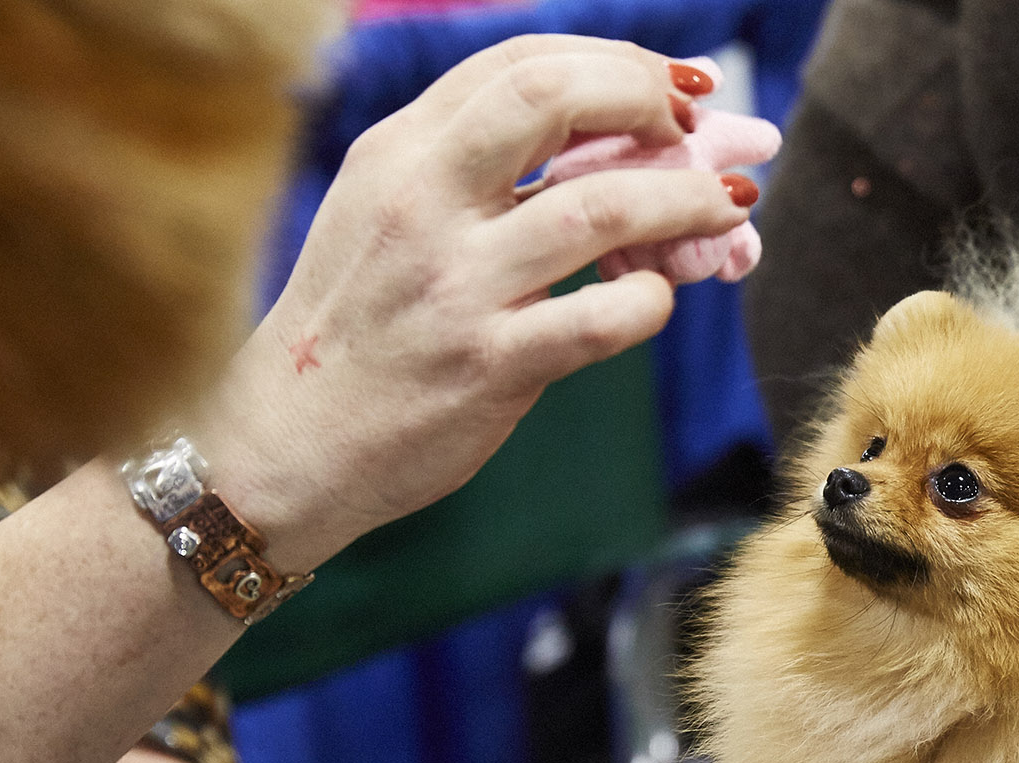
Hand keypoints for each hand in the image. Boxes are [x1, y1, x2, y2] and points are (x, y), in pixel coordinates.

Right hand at [192, 36, 752, 570]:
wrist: (288, 444)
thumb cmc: (356, 330)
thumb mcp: (388, 216)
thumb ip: (475, 172)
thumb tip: (606, 139)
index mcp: (399, 153)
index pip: (518, 64)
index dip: (614, 63)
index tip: (669, 87)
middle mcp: (423, 203)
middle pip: (552, 97)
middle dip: (647, 98)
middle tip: (699, 128)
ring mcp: (457, 284)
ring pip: (602, 207)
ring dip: (686, 199)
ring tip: (729, 202)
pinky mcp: (490, 364)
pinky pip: (603, 316)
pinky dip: (654, 299)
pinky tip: (658, 296)